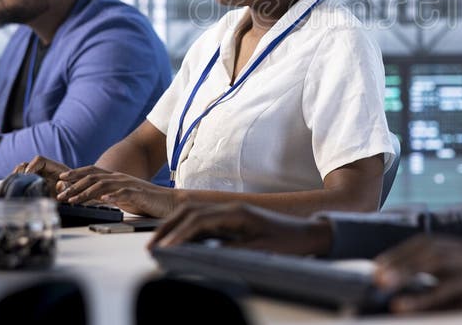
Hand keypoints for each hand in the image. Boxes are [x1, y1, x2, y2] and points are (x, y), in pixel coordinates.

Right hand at [15, 156, 70, 196]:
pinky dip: (17, 184)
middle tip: (17, 183)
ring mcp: (38, 177)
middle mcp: (45, 170)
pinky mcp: (33, 184)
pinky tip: (15, 192)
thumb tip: (59, 184)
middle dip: (21, 172)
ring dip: (17, 178)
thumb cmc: (75, 192)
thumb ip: (67, 187)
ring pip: (22, 172)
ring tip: (15, 187)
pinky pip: (21, 181)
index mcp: (54, 168)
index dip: (31, 166)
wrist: (75, 198)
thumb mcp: (73, 190)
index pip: (39, 160)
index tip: (27, 175)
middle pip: (27, 164)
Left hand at [55, 166, 177, 216]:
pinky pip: (124, 193)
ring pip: (104, 185)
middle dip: (75, 184)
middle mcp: (121, 178)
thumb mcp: (123, 197)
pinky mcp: (139, 194)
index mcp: (117, 178)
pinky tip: (103, 200)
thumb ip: (108, 196)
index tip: (61, 179)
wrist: (170, 202)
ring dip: (86, 192)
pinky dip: (112, 196)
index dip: (76, 173)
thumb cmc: (147, 201)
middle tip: (60, 194)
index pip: (92, 172)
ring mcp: (130, 185)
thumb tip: (91, 199)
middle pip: (93, 177)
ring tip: (73, 200)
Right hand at [147, 202, 332, 255]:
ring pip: (195, 212)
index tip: (165, 248)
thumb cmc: (288, 241)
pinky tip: (181, 239)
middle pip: (190, 211)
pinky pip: (204, 219)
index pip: (198, 221)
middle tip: (153, 245)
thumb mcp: (260, 250)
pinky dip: (188, 227)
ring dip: (175, 225)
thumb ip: (232, 251)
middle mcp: (232, 208)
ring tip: (160, 242)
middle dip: (169, 227)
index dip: (179, 235)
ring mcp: (232, 211)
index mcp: (237, 213)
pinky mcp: (234, 217)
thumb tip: (205, 254)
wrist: (308, 233)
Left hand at [373, 235, 461, 313]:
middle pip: (430, 252)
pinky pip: (460, 299)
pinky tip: (415, 308)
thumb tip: (412, 287)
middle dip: (400, 263)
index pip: (427, 243)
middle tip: (375, 277)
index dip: (400, 254)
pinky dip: (435, 301)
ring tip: (386, 290)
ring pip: (442, 271)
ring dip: (411, 278)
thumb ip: (451, 271)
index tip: (377, 266)